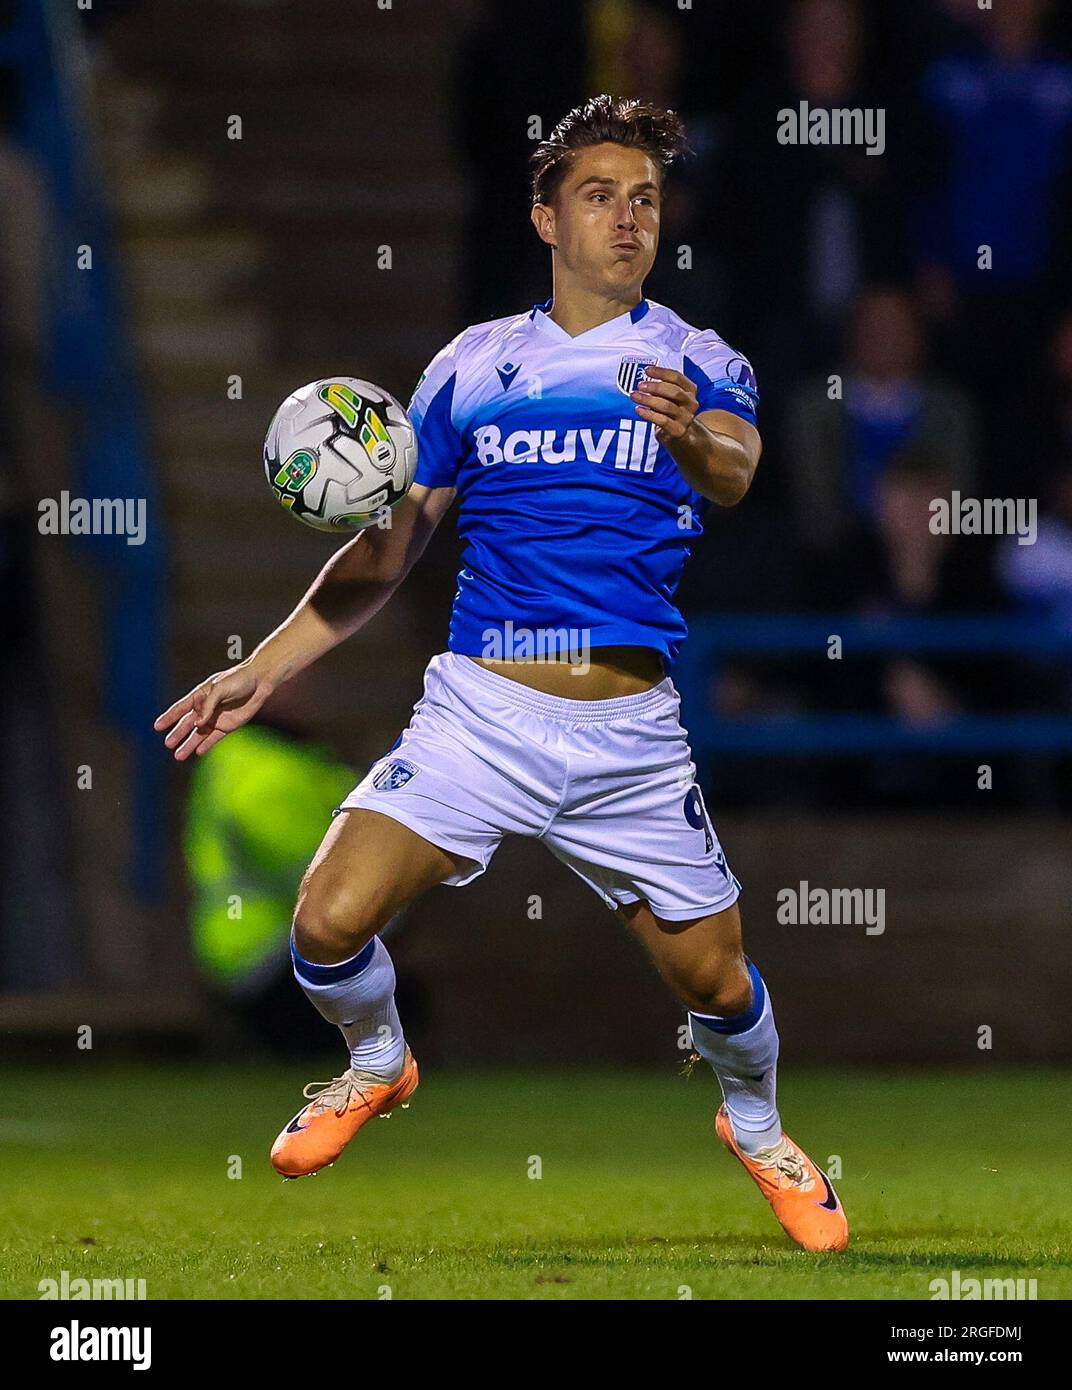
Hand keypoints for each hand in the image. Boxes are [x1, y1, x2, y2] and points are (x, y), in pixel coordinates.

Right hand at [154, 661, 274, 759]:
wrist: (260, 681)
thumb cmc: (238, 679)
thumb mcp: (219, 689)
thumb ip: (208, 706)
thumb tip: (197, 724)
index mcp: (201, 695)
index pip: (181, 708)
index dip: (169, 717)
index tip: (157, 726)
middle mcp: (206, 708)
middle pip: (188, 724)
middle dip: (178, 734)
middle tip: (168, 744)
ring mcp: (216, 718)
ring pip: (199, 734)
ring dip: (189, 744)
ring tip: (179, 756)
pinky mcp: (228, 726)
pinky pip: (214, 738)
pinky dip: (206, 745)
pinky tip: (198, 752)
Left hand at [631, 365, 698, 442]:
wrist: (680, 435)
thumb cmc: (671, 412)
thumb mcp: (669, 397)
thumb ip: (661, 388)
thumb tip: (644, 382)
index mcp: (690, 390)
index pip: (677, 377)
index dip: (661, 372)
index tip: (647, 370)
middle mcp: (691, 403)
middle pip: (674, 391)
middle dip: (655, 387)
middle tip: (640, 385)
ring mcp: (686, 417)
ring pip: (667, 406)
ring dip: (649, 400)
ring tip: (635, 396)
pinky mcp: (678, 430)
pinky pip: (662, 420)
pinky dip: (649, 414)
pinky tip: (639, 409)